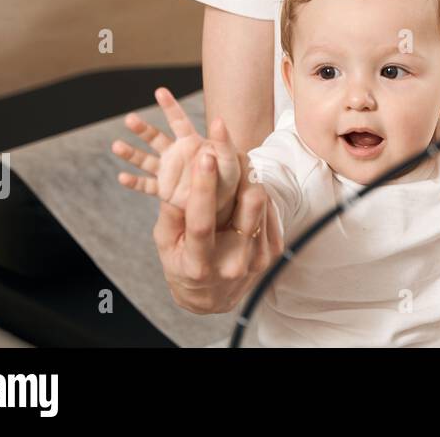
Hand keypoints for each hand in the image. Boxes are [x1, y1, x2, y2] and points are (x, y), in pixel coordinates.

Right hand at [112, 90, 240, 225]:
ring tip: (116, 145)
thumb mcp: (230, 158)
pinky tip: (122, 177)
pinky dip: (134, 182)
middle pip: (154, 137)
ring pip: (144, 159)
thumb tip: (218, 120)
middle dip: (142, 128)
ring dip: (130, 153)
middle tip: (129, 119)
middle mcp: (175, 152)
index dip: (169, 106)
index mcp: (191, 141)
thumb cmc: (227, 175)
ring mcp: (167, 170)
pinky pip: (146, 185)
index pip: (178, 120)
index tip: (160, 91)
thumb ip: (223, 141)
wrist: (221, 200)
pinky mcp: (163, 189)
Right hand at [113, 87, 282, 313]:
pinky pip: (269, 209)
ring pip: (261, 202)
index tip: (205, 154)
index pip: (203, 221)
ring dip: (248, 174)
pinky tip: (243, 180)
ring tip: (233, 155)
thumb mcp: (166, 245)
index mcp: (200, 264)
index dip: (205, 186)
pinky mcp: (273, 252)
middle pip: (247, 205)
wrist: (212, 298)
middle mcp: (233, 262)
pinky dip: (255, 191)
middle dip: (238, 168)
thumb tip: (176, 175)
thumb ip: (171, 214)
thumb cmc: (182, 266)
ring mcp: (258, 258)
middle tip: (225, 142)